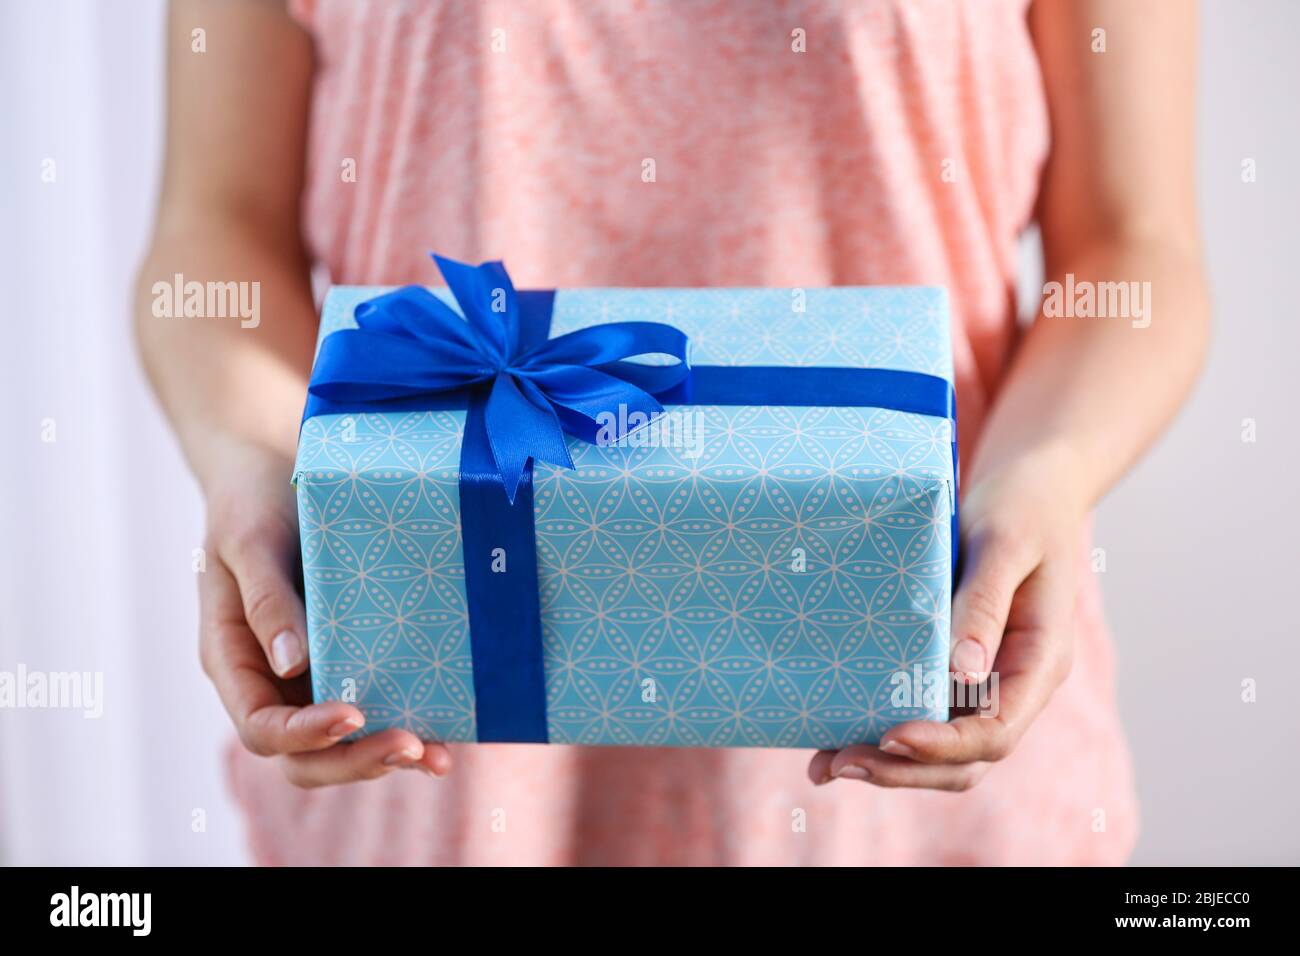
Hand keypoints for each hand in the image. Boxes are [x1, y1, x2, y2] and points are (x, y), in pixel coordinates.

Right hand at [198, 439, 451, 786]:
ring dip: (387, 756)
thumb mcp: (248, 541)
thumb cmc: (250, 502)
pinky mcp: (353, 660)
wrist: (272, 471)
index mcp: (235, 661)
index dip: (304, 735)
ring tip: (439, 755)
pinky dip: (410, 724)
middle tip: (411, 746)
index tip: (352, 716)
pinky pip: (378, 708)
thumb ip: (265, 600)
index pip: (261, 728)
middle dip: (355, 761)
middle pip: (304, 755)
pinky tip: (452, 729)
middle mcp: (273, 682)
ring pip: (343, 746)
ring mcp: (313, 677)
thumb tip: (291, 664)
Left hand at [808, 449, 1081, 790]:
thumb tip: (959, 675)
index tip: (891, 736)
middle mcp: (1015, 684)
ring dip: (889, 763)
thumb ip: (984, 605)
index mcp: (1040, 662)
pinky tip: (833, 733)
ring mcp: (986, 680)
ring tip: (825, 763)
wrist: (1031, 487)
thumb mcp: (1004, 545)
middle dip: (904, 769)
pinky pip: (925, 714)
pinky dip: (883, 731)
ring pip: (943, 750)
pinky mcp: (956, 667)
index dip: (943, 745)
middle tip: (839, 763)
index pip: (996, 732)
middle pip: (966, 759)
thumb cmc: (1022, 508)